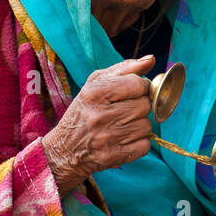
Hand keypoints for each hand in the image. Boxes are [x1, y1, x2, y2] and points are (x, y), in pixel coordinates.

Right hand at [42, 54, 155, 193]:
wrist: (65, 149)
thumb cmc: (84, 111)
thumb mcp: (96, 84)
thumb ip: (125, 69)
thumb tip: (151, 59)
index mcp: (95, 92)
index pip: (137, 84)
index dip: (139, 87)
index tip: (132, 92)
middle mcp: (100, 115)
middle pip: (144, 105)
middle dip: (139, 106)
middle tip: (125, 110)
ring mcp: (107, 138)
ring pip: (147, 126)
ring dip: (139, 125)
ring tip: (122, 125)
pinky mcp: (114, 156)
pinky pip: (145, 145)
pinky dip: (139, 142)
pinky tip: (124, 139)